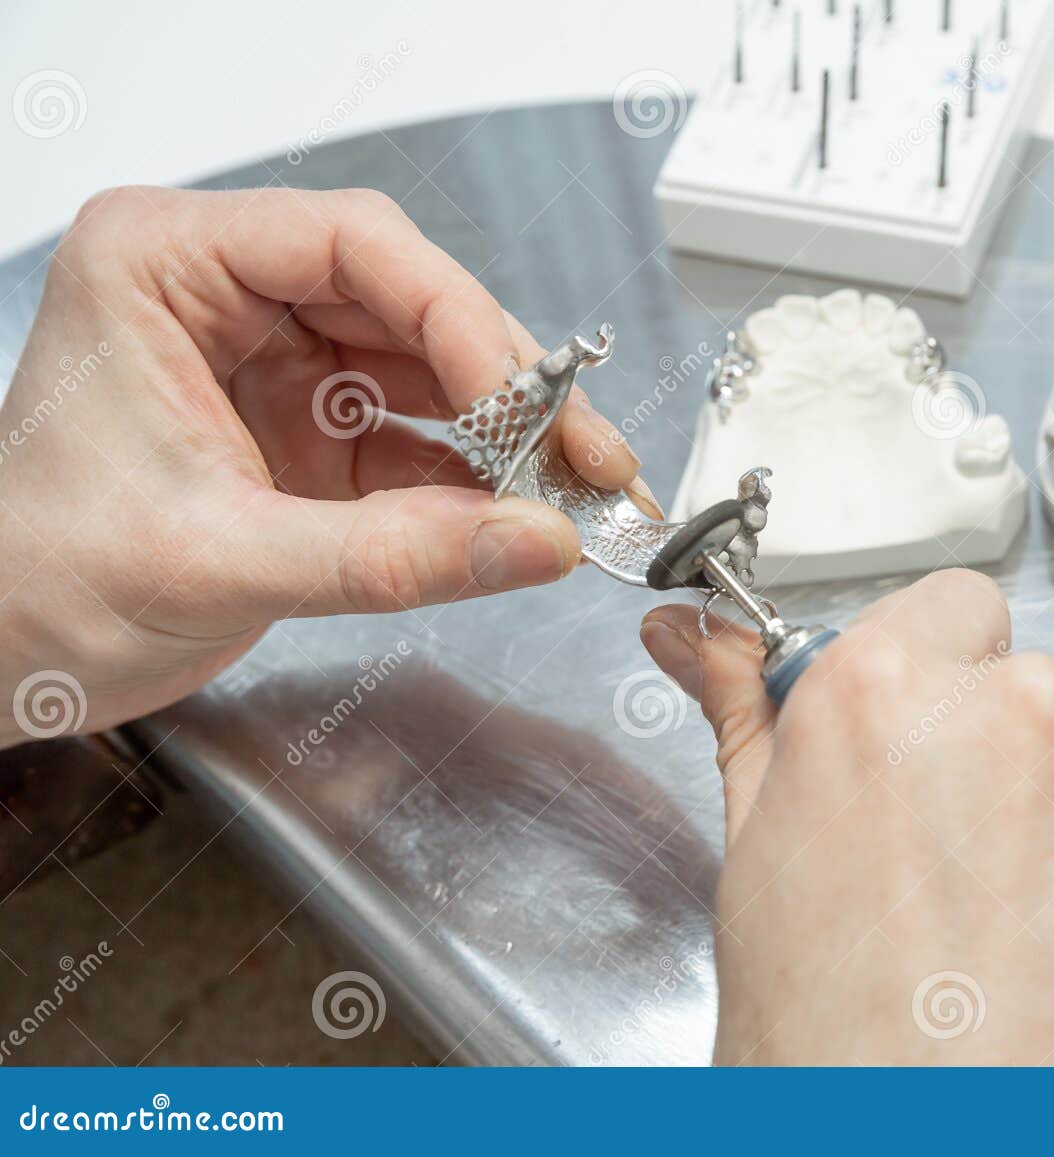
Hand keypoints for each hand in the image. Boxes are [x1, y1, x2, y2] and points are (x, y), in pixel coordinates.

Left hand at [0, 186, 647, 748]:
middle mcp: (229, 298)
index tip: (528, 402)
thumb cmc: (38, 580)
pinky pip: (419, 446)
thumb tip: (537, 543)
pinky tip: (525, 519)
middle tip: (585, 457)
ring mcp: (277, 367)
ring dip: (509, 438)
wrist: (4, 661)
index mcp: (166, 264)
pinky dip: (478, 488)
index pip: (352, 245)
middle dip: (508, 387)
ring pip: (430, 373)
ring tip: (578, 492)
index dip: (458, 319)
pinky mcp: (310, 436)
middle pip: (411, 306)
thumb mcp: (221, 560)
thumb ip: (393, 555)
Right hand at [641, 570, 1053, 1064]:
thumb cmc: (830, 1058)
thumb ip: (748, 721)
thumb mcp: (761, 870)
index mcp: (890, 694)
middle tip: (980, 900)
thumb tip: (693, 633)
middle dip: (1022, 780)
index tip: (938, 758)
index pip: (956, 613)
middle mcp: (1032, 711)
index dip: (945, 693)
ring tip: (1051, 969)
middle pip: (1047, 704)